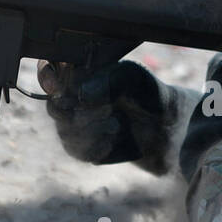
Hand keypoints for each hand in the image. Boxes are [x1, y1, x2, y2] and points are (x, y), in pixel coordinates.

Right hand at [39, 59, 179, 173]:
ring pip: (64, 130)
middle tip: (107, 109)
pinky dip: (95, 146)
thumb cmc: (151, 95)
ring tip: (116, 126)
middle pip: (54, 105)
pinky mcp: (85, 148)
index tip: (58, 87)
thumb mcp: (133, 78)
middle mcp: (74, 98)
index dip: (48, 77)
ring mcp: (77, 125)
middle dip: (80, 111)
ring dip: (91, 130)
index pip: (50, 71)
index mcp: (82, 73)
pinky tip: (113, 141)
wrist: (172, 131)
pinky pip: (76, 150)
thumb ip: (107, 80)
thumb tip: (80, 95)